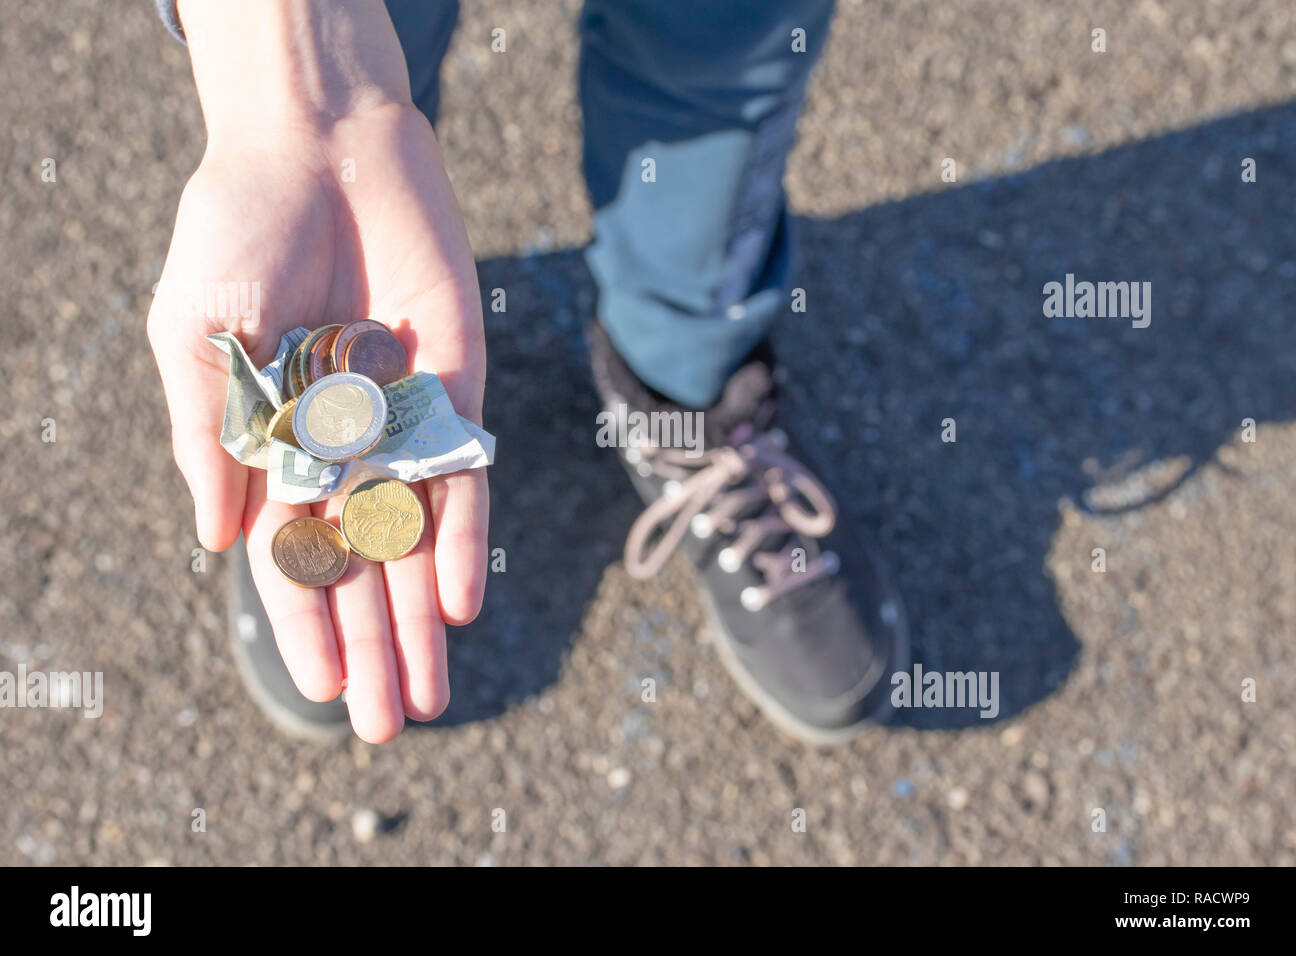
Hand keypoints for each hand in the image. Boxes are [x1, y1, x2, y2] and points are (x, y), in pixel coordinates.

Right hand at [147, 0, 486, 741]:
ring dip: (423, 619)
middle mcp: (346, 447)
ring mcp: (404, 422)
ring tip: (427, 694)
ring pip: (417, 541)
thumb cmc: (237, 232)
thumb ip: (209, 440)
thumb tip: (217, 546)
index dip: (304, 625)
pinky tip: (460, 603)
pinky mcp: (456, 386)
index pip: (292, 559)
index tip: (316, 691)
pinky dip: (462, 538)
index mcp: (276, 446)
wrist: (315, 146)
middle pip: (362, 569)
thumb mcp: (194, 341)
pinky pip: (463, 474)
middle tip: (382, 727)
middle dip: (372, 647)